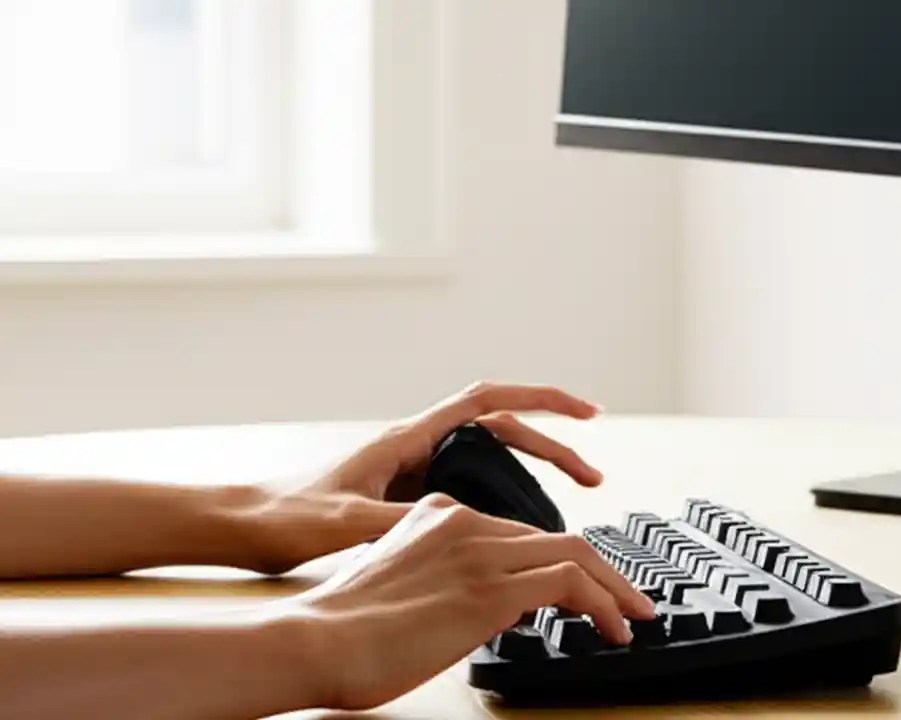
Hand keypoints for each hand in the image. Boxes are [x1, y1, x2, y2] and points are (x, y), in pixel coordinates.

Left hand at [247, 382, 605, 573]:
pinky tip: (520, 522)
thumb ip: (402, 521)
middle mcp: (417, 448)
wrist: (243, 525)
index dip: (542, 400)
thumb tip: (460, 528)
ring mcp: (414, 472)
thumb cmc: (284, 516)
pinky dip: (506, 495)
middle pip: (502, 432)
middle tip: (594, 475)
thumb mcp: (346, 522)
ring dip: (534, 470)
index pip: (489, 402)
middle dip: (553, 445)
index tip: (584, 411)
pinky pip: (472, 487)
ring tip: (572, 494)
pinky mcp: (407, 497)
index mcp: (408, 439)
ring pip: (490, 459)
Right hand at [286, 493, 656, 710]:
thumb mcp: (402, 587)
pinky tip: (613, 629)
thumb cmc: (343, 632)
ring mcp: (479, 550)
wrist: (315, 643)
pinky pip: (570, 584)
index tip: (582, 595)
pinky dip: (603, 605)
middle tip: (629, 603)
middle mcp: (462, 521)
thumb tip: (504, 610)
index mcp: (437, 515)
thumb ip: (451, 583)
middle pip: (554, 539)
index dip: (558, 566)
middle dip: (602, 574)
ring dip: (613, 589)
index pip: (519, 534)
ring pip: (574, 554)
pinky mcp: (491, 585)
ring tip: (634, 618)